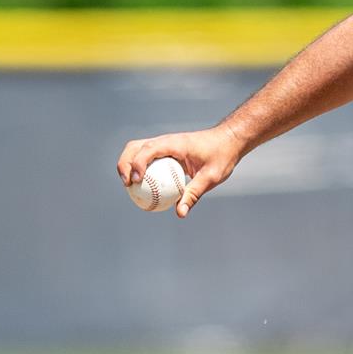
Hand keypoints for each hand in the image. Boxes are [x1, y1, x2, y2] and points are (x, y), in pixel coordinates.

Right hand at [116, 125, 244, 217]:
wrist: (228, 140)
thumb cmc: (221, 156)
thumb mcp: (210, 177)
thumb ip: (194, 194)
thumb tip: (180, 213)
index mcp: (174, 143)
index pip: (148, 149)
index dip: (137, 164)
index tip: (136, 181)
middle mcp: (165, 140)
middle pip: (134, 147)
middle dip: (124, 164)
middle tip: (127, 185)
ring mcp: (163, 143)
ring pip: (137, 150)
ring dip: (128, 165)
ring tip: (129, 187)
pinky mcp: (165, 149)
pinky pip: (146, 157)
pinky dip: (139, 168)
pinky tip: (142, 187)